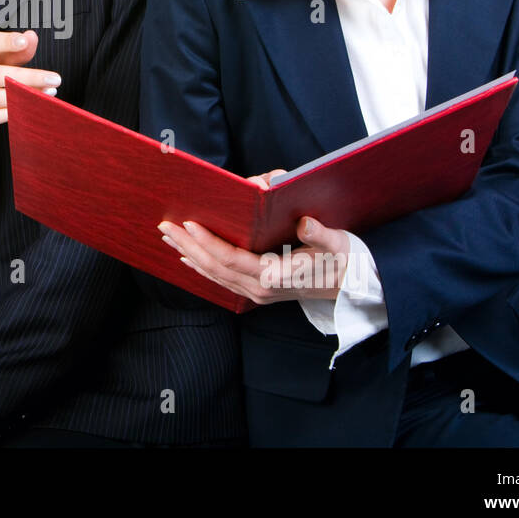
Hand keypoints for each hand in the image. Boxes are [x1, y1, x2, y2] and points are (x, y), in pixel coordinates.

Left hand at [160, 185, 350, 303]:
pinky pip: (222, 281)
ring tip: (168, 236)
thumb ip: (321, 234)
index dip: (208, 242)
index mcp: (278, 276)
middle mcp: (263, 289)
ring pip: (214, 275)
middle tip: (164, 225)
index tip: (188, 223)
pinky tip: (187, 256)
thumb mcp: (338, 243)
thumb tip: (305, 224)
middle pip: (215, 267)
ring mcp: (258, 294)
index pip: (233, 259)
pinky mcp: (257, 292)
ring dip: (189, 254)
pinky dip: (201, 267)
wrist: (353, 286)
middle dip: (188, 245)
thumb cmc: (344, 259)